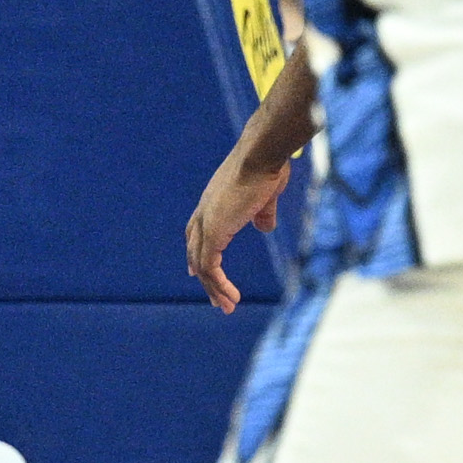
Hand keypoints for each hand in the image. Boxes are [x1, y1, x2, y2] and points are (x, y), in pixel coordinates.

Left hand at [186, 151, 289, 312]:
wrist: (260, 156)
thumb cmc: (266, 167)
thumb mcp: (265, 195)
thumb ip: (262, 213)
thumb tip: (264, 228)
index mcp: (213, 203)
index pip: (197, 232)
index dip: (198, 253)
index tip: (199, 272)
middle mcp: (204, 213)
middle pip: (195, 251)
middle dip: (204, 276)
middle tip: (214, 298)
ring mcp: (206, 222)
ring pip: (201, 263)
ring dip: (213, 287)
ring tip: (226, 306)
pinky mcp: (214, 231)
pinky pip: (210, 265)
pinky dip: (217, 283)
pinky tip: (229, 296)